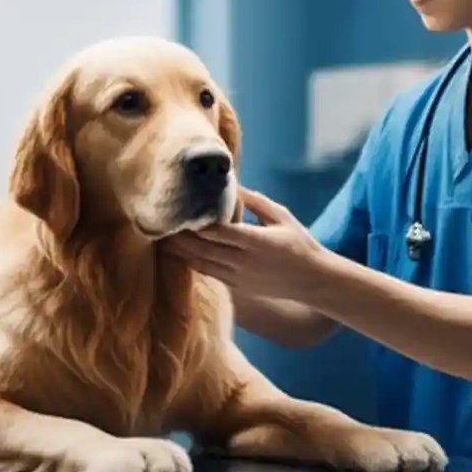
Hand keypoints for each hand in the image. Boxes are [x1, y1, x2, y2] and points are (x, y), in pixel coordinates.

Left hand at [163, 187, 335, 305]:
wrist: (312, 280)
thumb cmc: (299, 243)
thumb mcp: (281, 216)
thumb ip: (256, 201)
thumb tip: (233, 184)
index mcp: (255, 241)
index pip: (217, 231)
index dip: (196, 222)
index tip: (178, 209)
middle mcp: (243, 261)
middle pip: (203, 248)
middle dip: (180, 237)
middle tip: (158, 223)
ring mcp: (238, 277)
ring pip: (201, 264)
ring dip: (181, 252)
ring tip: (162, 239)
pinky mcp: (236, 288)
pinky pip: (208, 273)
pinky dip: (192, 263)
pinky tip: (179, 254)